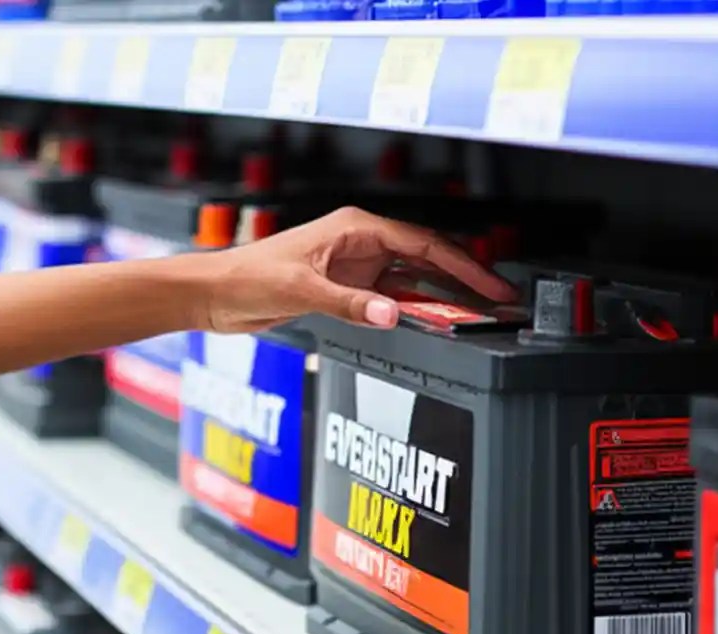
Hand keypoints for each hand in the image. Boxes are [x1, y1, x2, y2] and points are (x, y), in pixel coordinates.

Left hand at [198, 206, 518, 332]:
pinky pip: (392, 295)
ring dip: (445, 294)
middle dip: (465, 277)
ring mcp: (355, 265)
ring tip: (481, 312)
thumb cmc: (247, 277)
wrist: (215, 294)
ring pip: (414, 277)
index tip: (491, 285)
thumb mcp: (300, 291)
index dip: (462, 265)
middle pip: (427, 257)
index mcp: (354, 228)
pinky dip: (416, 307)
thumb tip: (394, 314)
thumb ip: (349, 304)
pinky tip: (436, 321)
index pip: (422, 243)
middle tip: (501, 300)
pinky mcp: (345, 287)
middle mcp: (359, 242)